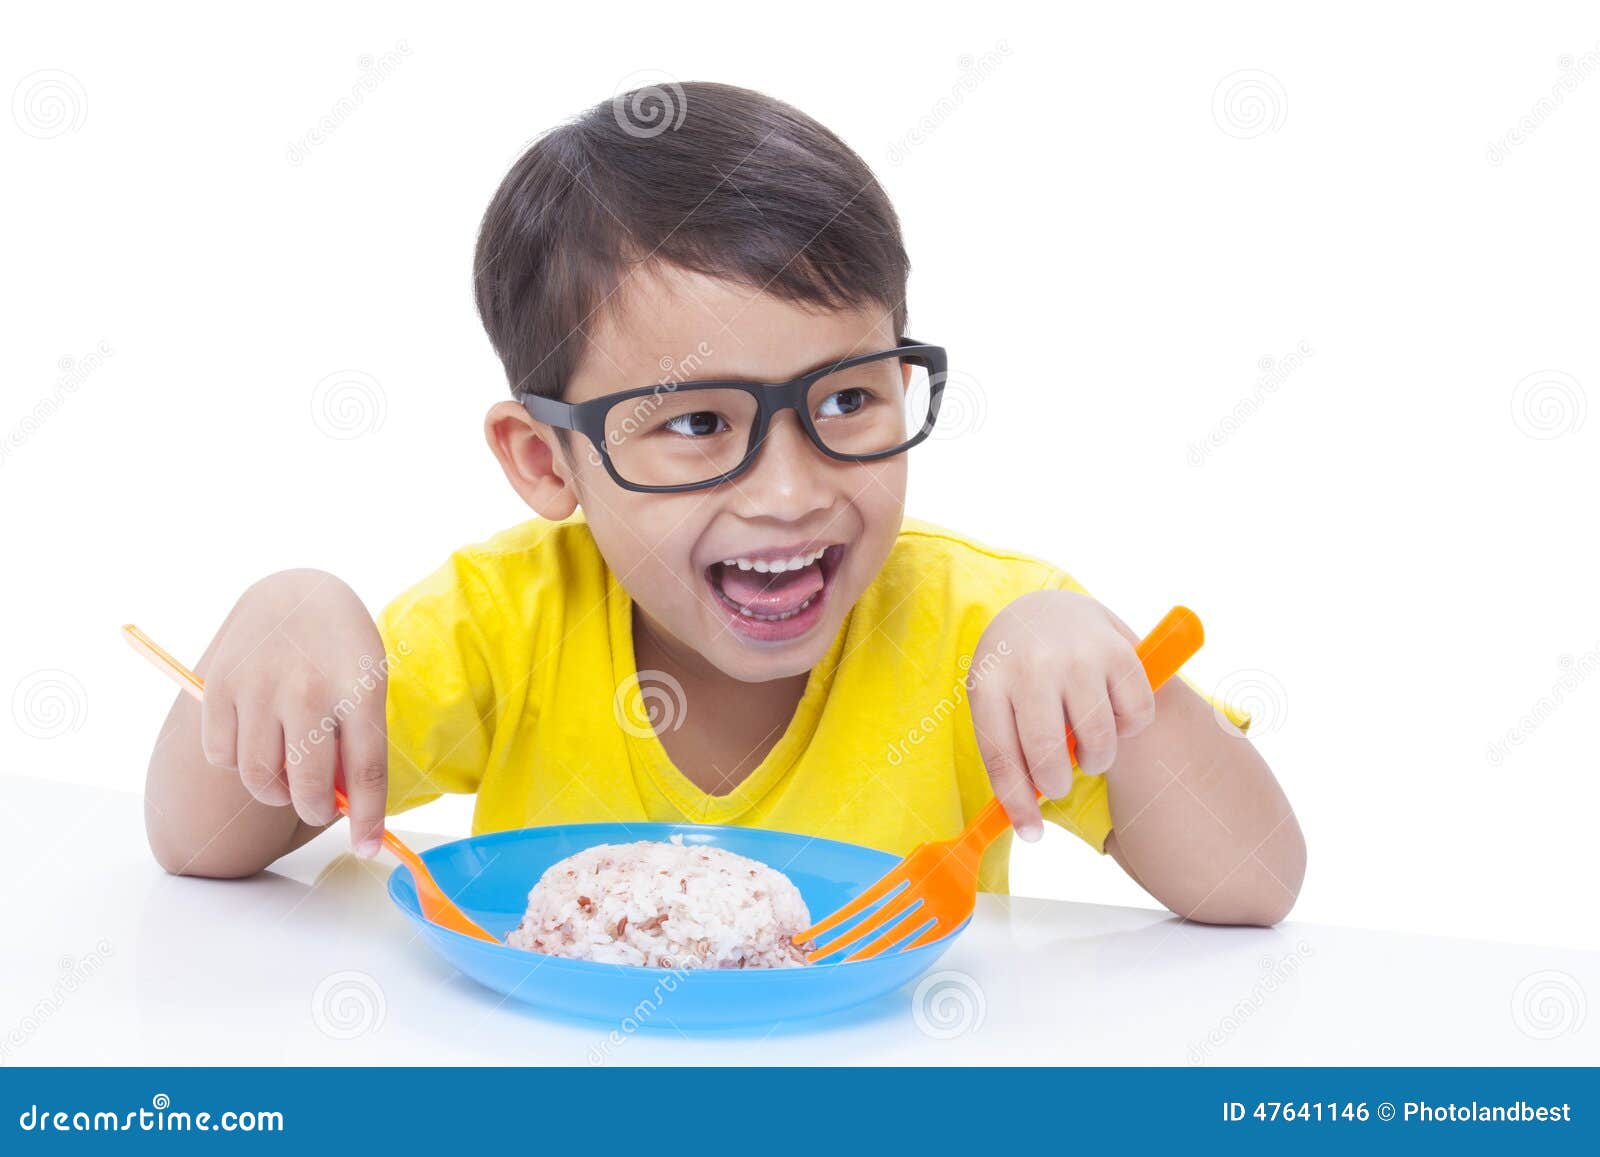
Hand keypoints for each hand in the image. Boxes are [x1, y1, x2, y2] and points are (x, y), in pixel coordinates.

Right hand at [198, 569, 388, 854]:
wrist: (295, 591)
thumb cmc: (342, 651)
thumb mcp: (367, 684)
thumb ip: (357, 743)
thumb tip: (342, 808)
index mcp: (358, 687)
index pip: (367, 770)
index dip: (367, 818)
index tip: (368, 848)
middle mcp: (307, 688)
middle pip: (308, 784)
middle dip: (316, 810)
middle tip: (318, 807)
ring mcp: (259, 686)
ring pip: (260, 778)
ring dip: (275, 790)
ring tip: (288, 769)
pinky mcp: (218, 686)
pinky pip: (223, 756)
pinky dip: (238, 762)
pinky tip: (256, 737)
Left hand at [967, 591, 1155, 840]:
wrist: (1046, 609)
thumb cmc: (1017, 671)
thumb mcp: (996, 698)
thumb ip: (1007, 749)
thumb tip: (1028, 821)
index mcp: (990, 679)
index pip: (1000, 755)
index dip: (1017, 803)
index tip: (1032, 833)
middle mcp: (1032, 663)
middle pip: (1047, 752)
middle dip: (1057, 783)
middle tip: (1060, 782)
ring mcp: (1078, 655)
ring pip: (1097, 740)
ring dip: (1096, 759)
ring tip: (1087, 746)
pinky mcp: (1119, 651)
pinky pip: (1135, 717)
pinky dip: (1129, 730)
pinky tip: (1111, 714)